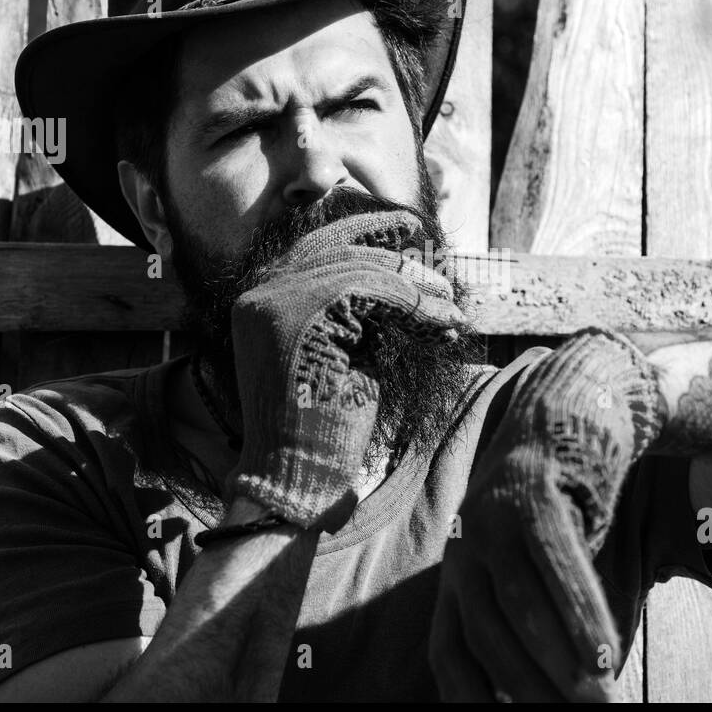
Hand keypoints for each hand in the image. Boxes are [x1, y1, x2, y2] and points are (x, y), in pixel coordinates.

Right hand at [227, 210, 464, 532]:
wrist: (296, 476)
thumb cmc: (323, 427)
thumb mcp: (341, 354)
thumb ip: (356, 313)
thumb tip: (408, 277)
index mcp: (260, 302)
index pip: (317, 249)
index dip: (367, 235)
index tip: (412, 237)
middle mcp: (261, 295)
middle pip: (341, 252)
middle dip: (400, 263)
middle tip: (443, 284)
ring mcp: (276, 302)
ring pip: (362, 270)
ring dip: (417, 289)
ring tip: (451, 309)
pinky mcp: (302, 316)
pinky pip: (374, 290)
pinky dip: (417, 304)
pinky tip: (444, 322)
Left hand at [428, 328, 667, 700]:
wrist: (573, 409)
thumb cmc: (562, 505)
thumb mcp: (535, 566)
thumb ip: (535, 621)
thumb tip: (553, 693)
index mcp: (459, 575)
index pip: (451, 654)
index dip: (475, 702)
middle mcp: (463, 548)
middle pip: (486, 639)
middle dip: (531, 693)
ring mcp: (492, 516)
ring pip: (520, 606)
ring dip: (560, 664)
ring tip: (598, 705)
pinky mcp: (530, 490)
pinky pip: (554, 562)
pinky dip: (578, 613)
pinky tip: (602, 651)